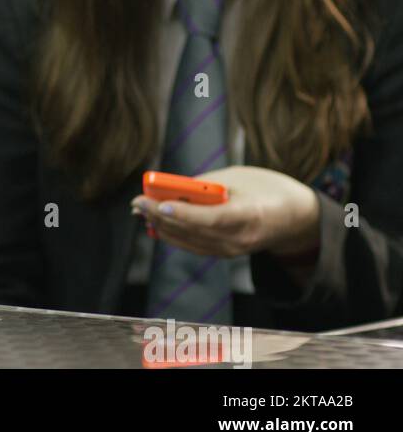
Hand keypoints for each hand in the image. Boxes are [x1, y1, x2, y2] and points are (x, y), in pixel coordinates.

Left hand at [130, 166, 320, 259]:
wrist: (295, 217)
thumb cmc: (265, 189)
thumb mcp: (237, 178)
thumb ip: (204, 185)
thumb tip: (169, 190)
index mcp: (249, 215)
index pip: (211, 218)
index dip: (184, 212)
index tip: (159, 203)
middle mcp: (240, 239)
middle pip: (193, 230)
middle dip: (161, 216)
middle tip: (138, 202)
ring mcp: (232, 250)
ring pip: (188, 240)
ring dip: (161, 225)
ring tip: (140, 210)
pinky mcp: (225, 253)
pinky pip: (193, 245)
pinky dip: (173, 234)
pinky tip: (155, 223)